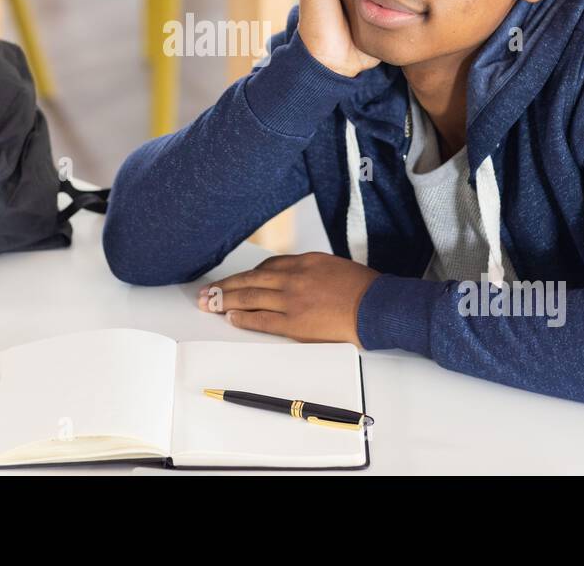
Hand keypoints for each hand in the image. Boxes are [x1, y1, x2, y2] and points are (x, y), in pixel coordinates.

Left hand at [196, 253, 381, 346]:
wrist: (376, 305)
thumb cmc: (361, 288)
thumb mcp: (332, 266)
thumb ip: (308, 271)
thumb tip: (290, 279)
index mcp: (303, 262)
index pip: (265, 268)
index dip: (245, 277)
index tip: (233, 281)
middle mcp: (293, 277)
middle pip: (249, 280)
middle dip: (225, 287)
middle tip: (206, 292)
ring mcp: (292, 299)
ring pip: (249, 298)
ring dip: (226, 301)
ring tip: (210, 305)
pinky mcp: (295, 321)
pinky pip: (262, 319)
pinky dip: (244, 318)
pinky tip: (232, 317)